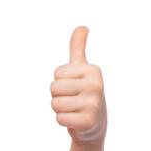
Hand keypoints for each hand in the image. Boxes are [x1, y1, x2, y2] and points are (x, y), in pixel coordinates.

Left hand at [51, 26, 105, 144]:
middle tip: (72, 100)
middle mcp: (96, 85)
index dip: (60, 82)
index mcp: (93, 70)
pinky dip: (63, 121)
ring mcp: (93, 104)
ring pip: (55, 104)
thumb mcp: (82, 69)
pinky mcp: (88, 121)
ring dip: (60, 109)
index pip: (57, 74)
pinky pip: (60, 118)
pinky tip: (75, 120)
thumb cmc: (84, 93)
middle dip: (58, 96)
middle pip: (54, 88)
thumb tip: (82, 26)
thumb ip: (78, 48)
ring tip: (73, 109)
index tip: (73, 87)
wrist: (95, 123)